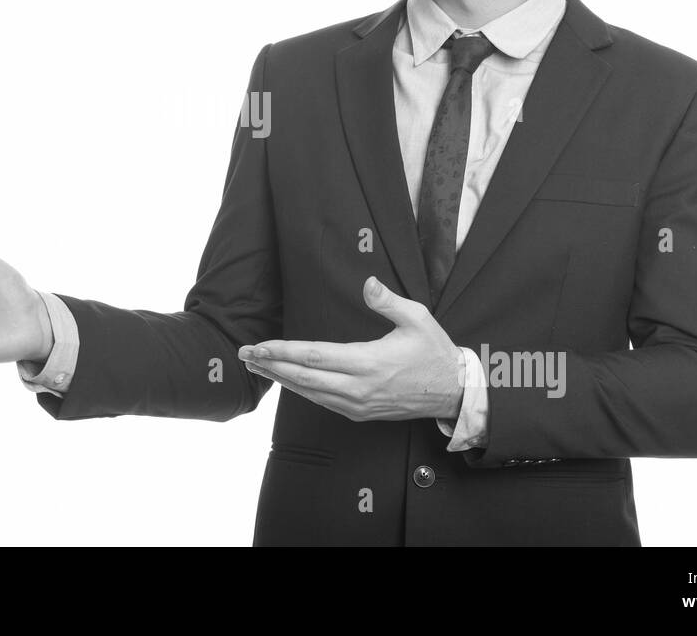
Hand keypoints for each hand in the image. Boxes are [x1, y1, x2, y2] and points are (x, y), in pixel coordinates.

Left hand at [237, 275, 464, 421]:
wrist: (452, 391)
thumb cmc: (434, 352)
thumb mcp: (418, 319)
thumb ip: (388, 302)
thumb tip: (367, 283)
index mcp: (369, 362)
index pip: (315, 357)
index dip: (283, 351)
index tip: (259, 345)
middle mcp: (359, 387)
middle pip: (304, 378)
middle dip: (270, 366)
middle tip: (244, 356)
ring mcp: (358, 404)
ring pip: (309, 393)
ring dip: (281, 379)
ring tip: (257, 366)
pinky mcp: (360, 413)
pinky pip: (322, 402)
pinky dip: (300, 390)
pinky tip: (287, 380)